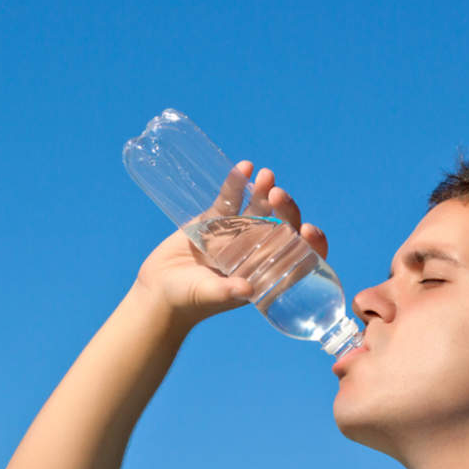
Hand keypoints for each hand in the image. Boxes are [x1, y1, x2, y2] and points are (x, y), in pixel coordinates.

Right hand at [132, 160, 327, 330]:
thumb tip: (247, 289)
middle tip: (278, 196)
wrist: (157, 289)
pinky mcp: (215, 221)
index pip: (299, 258)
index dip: (310, 244)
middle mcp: (256, 253)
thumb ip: (226, 292)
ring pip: (259, 209)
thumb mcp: (208, 296)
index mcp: (264, 274)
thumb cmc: (187, 301)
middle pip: (282, 227)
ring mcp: (237, 234)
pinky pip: (231, 199)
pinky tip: (244, 167)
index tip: (308, 231)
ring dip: (265, 192)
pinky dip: (237, 184)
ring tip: (267, 176)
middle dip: (286, 211)